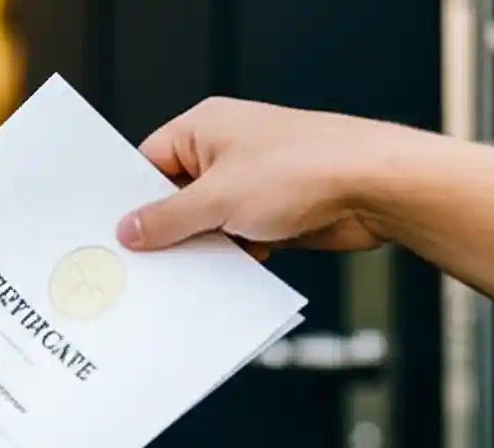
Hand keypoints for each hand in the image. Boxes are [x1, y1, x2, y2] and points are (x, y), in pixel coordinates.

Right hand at [115, 97, 420, 256]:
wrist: (375, 188)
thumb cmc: (305, 169)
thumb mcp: (218, 199)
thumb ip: (168, 217)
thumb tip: (131, 230)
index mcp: (204, 129)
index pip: (148, 163)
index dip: (132, 200)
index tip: (118, 235)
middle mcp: (226, 151)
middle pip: (176, 197)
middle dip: (169, 230)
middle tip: (148, 262)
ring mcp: (252, 182)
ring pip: (208, 223)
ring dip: (204, 248)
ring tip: (195, 270)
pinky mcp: (275, 211)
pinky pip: (237, 238)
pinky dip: (234, 256)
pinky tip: (232, 271)